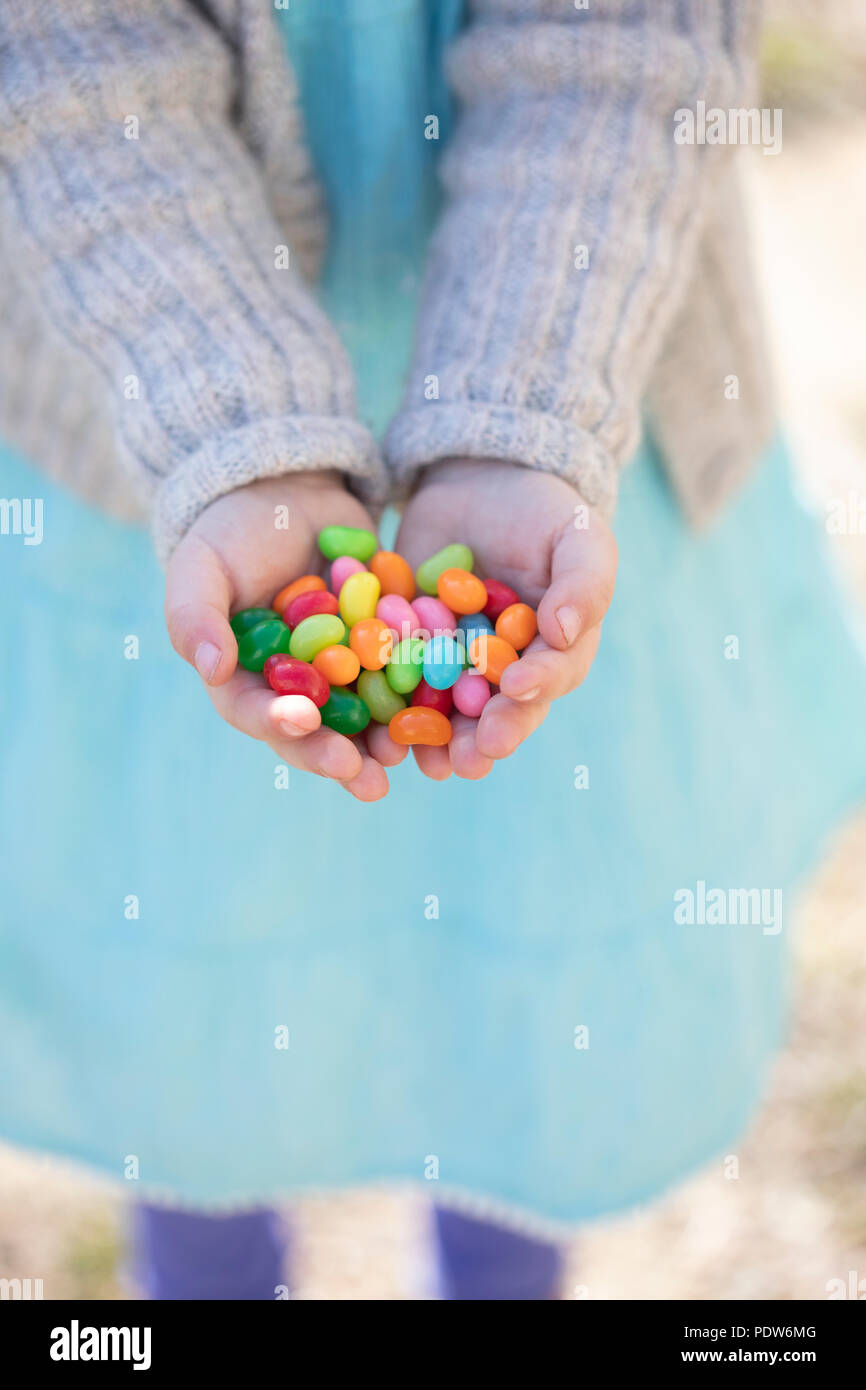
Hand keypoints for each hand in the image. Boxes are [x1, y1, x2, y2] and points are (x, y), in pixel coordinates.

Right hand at [164, 472, 403, 800]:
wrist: (290, 491)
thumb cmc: (232, 530)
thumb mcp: (202, 564)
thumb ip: (195, 614)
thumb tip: (209, 668)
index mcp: (241, 678)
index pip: (254, 711)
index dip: (278, 724)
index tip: (304, 723)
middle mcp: (292, 686)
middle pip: (312, 732)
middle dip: (336, 757)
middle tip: (366, 779)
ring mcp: (339, 673)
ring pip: (360, 719)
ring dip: (381, 743)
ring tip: (406, 758)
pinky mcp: (380, 651)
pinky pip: (401, 680)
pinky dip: (420, 698)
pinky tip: (445, 714)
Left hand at [394, 459, 617, 780]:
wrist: (479, 481)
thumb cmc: (544, 511)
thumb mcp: (578, 535)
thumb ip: (583, 583)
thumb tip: (564, 633)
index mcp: (554, 652)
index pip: (550, 676)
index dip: (535, 686)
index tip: (516, 689)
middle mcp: (504, 671)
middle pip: (496, 712)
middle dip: (482, 738)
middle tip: (469, 759)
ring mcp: (452, 664)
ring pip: (445, 713)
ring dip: (435, 742)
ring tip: (427, 764)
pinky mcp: (407, 649)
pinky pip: (395, 681)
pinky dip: (385, 707)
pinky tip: (374, 728)